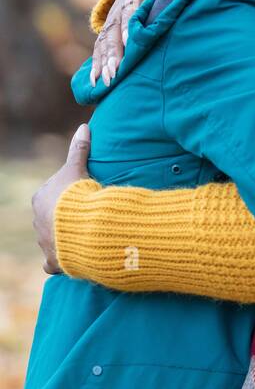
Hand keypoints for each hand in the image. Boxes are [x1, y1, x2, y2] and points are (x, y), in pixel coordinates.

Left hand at [31, 124, 90, 273]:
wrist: (82, 229)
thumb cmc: (76, 196)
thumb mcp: (77, 169)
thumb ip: (79, 149)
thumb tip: (84, 125)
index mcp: (40, 199)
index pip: (50, 194)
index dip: (65, 193)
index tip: (80, 194)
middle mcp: (37, 222)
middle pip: (49, 216)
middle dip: (62, 216)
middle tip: (84, 213)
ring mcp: (44, 242)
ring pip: (51, 238)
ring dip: (63, 237)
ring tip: (82, 234)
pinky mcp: (54, 261)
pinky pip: (53, 263)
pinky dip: (60, 261)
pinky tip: (71, 258)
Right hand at [90, 0, 167, 84]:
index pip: (130, 11)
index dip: (127, 25)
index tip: (128, 40)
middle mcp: (117, 10)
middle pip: (112, 32)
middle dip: (113, 53)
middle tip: (115, 71)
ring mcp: (110, 21)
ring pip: (103, 43)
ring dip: (103, 63)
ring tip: (105, 81)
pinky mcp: (107, 31)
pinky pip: (98, 49)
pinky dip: (95, 65)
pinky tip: (94, 81)